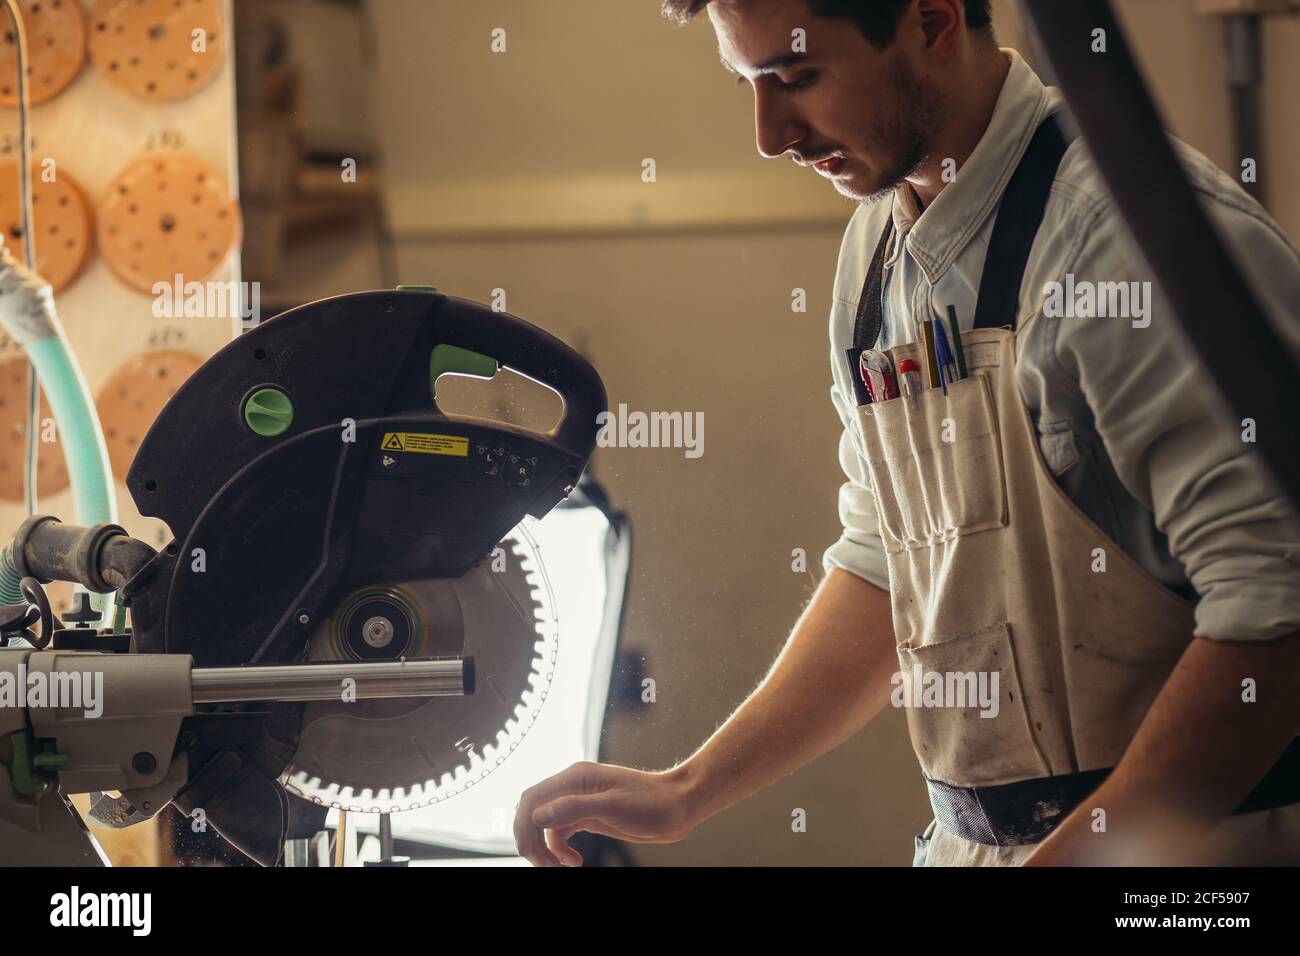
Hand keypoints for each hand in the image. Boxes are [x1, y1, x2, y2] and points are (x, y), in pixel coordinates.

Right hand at [514, 761, 697, 866]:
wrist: (679, 806)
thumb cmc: (652, 803)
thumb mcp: (613, 807)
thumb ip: (574, 808)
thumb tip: (537, 815)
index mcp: (574, 777)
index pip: (532, 798)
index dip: (522, 825)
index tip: (530, 854)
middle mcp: (572, 786)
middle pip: (533, 811)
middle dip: (531, 839)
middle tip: (543, 867)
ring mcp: (580, 801)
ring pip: (544, 825)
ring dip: (544, 848)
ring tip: (559, 868)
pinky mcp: (589, 816)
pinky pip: (561, 832)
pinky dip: (560, 849)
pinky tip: (574, 862)